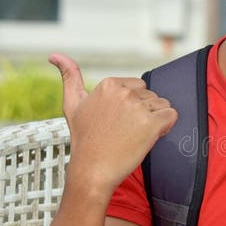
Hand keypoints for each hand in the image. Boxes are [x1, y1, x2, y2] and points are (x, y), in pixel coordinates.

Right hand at [49, 54, 177, 191]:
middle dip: (144, 112)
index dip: (133, 105)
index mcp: (108, 84)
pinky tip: (149, 137)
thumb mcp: (72, 104)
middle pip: (151, 96)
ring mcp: (138, 108)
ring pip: (162, 105)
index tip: (118, 121)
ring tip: (134, 135)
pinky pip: (171, 116)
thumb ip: (69, 76)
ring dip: (155, 120)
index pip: (138, 87)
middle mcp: (124, 92)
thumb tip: (54, 55)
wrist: (92, 170)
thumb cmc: (84, 140)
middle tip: (125, 131)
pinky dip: (166, 126)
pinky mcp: (151, 124)